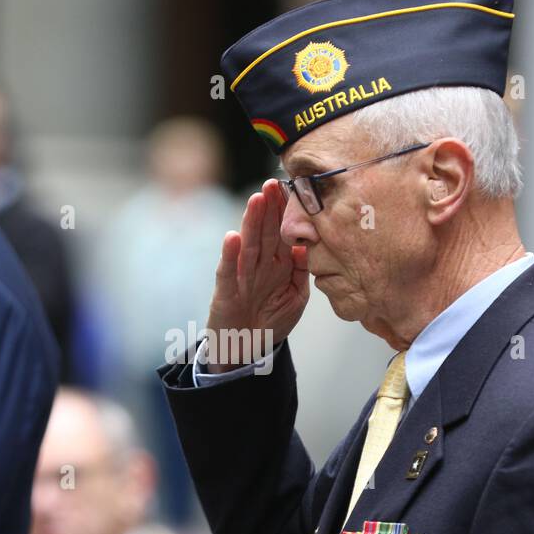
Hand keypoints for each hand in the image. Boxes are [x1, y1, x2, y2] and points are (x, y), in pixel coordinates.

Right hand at [204, 179, 308, 371]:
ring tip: (257, 199)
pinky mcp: (226, 291)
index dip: (287, 212)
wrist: (246, 350)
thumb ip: (302, 272)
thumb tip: (308, 245)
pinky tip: (233, 237)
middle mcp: (259, 265)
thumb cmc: (271, 322)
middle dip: (269, 208)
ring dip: (251, 222)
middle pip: (265, 231)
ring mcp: (242, 276)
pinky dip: (230, 255)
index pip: (282, 232)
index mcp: (278, 264)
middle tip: (274, 183)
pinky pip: (229, 271)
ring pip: (249, 244)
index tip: (295, 189)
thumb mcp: (296, 297)